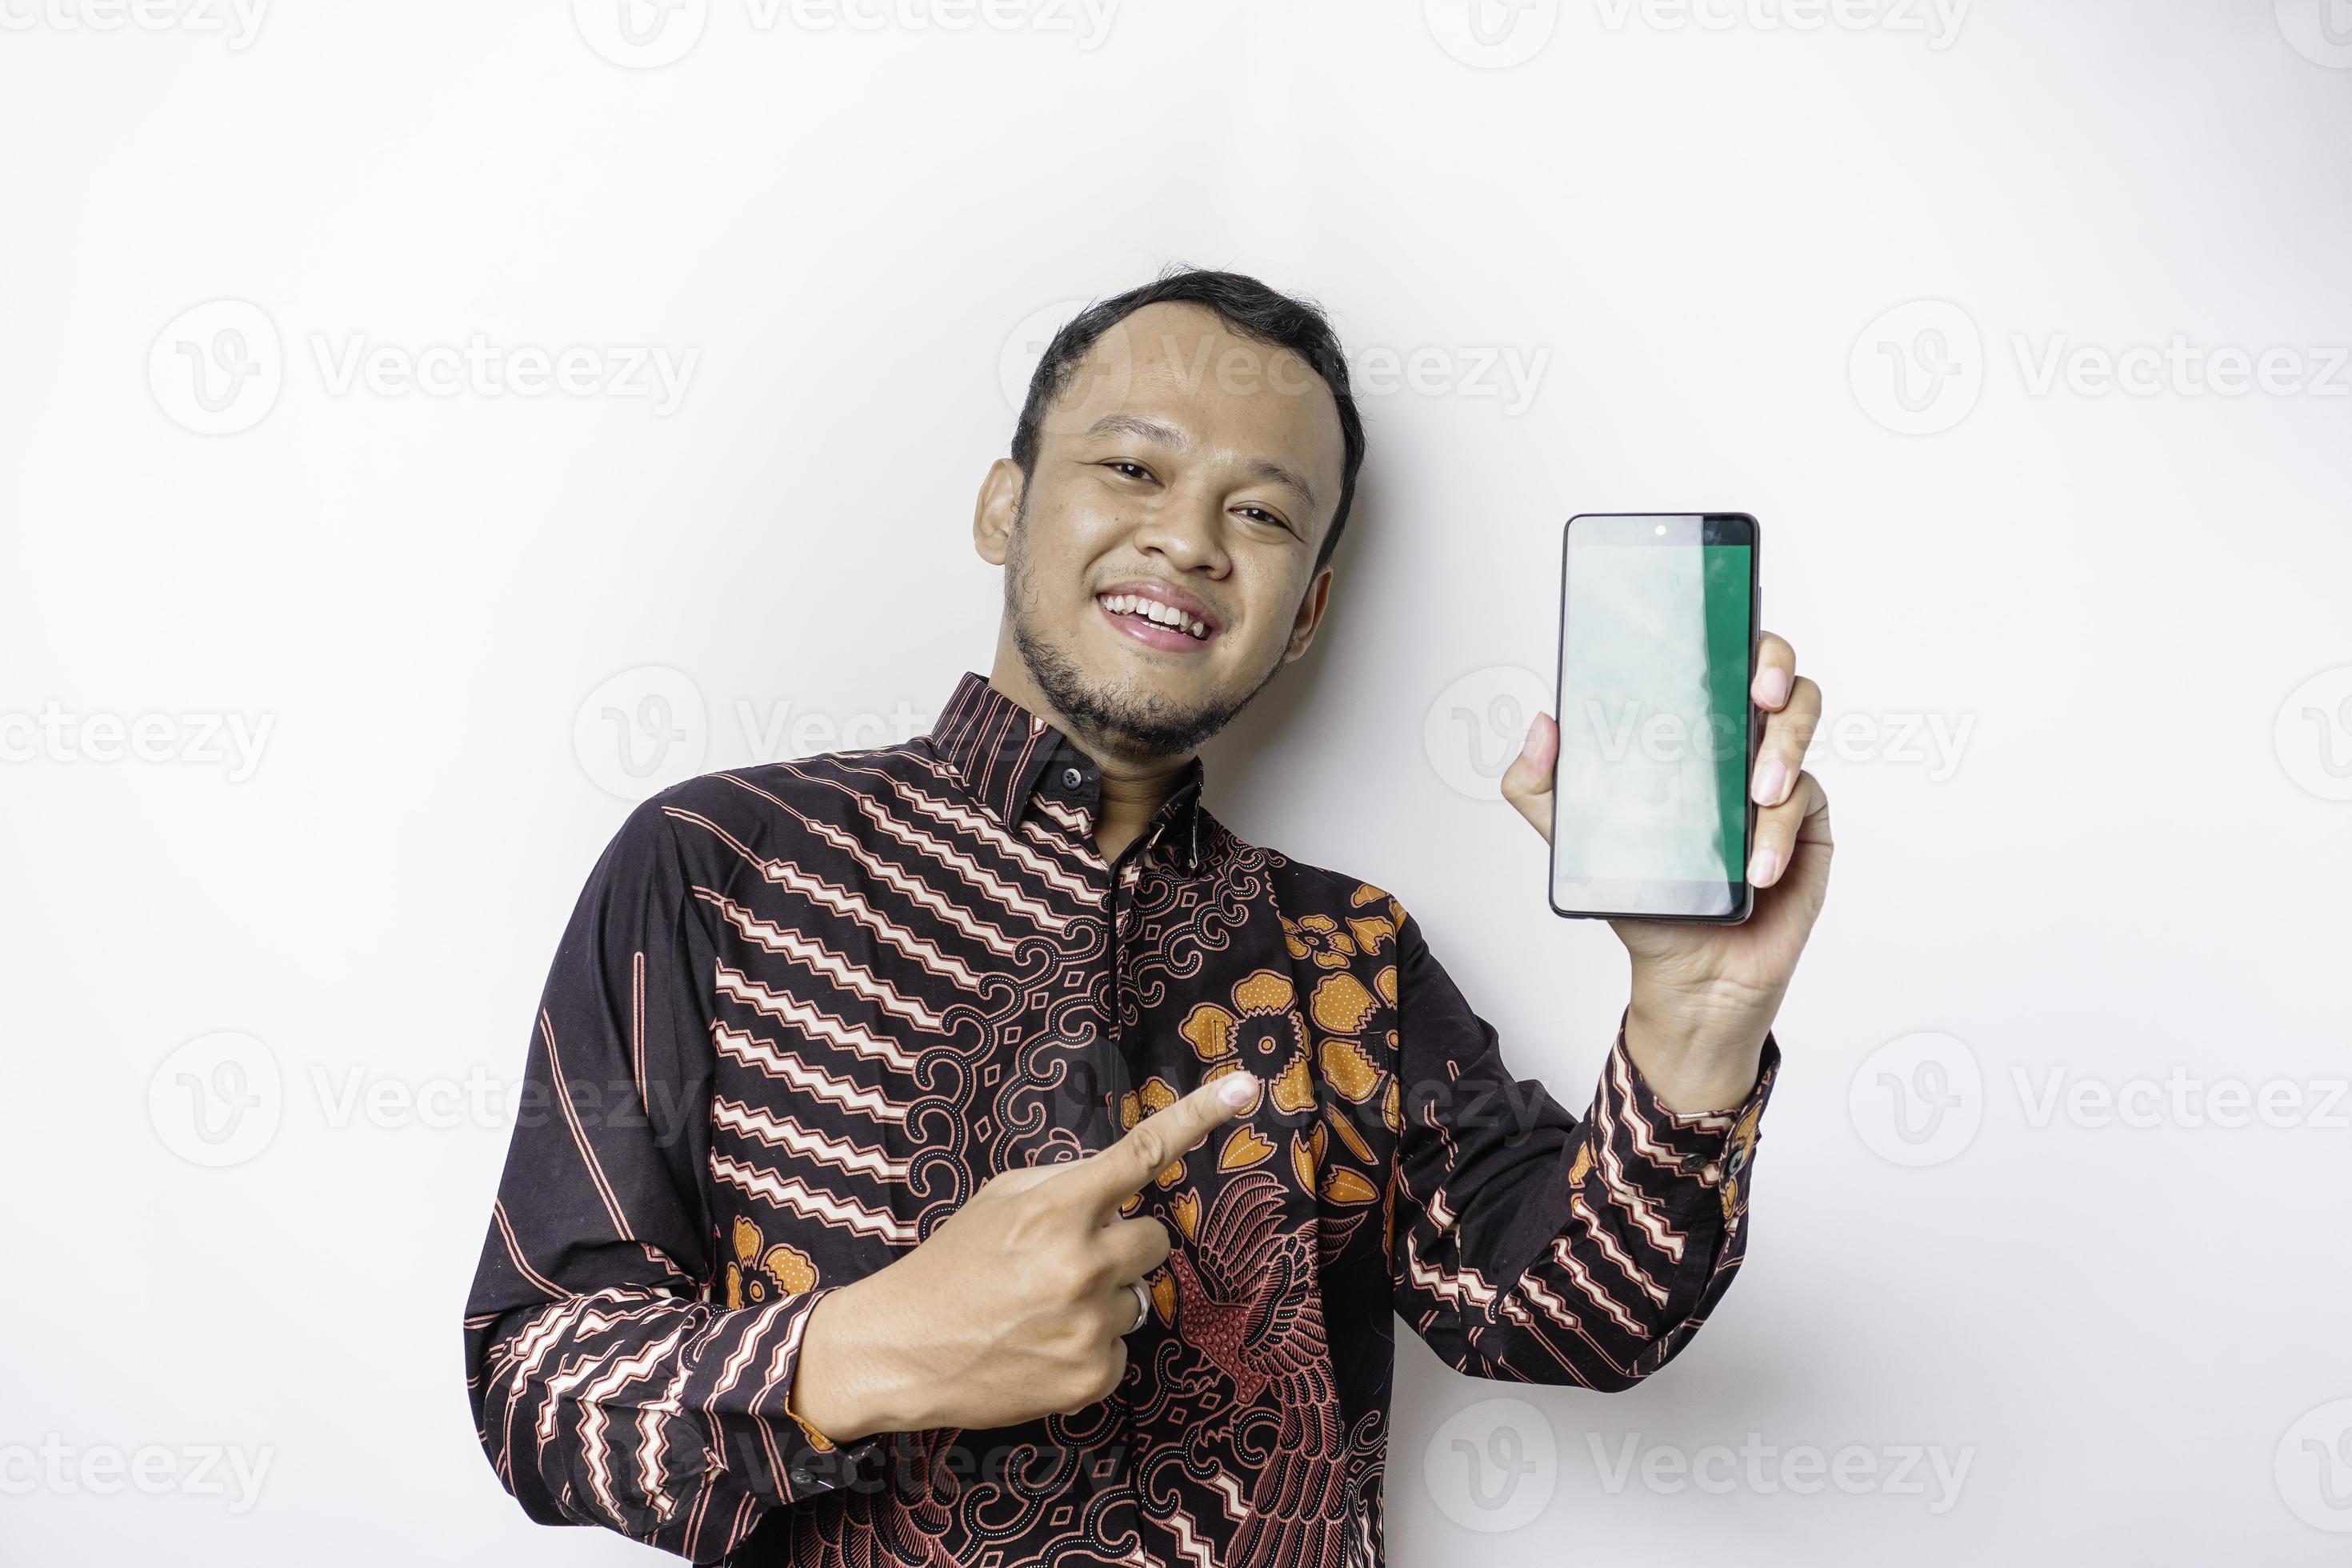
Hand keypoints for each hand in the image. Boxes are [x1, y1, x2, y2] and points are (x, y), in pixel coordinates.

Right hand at [792, 1072, 1257, 1440]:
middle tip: (1067, 1258)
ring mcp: (1090, 1325)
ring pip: (1136, 1295)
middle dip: (1123, 1243)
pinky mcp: (1092, 1377)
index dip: (1196, 1117)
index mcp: (1056, 1209)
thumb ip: (1065, 1185)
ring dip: (1103, 1296)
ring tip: (1041, 1308)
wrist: (899, 1350)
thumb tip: (1121, 1181)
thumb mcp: (999, 1201)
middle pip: (1155, 1238)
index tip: (1243, 1089)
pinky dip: (1090, 1345)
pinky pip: (1121, 1346)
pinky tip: (1042, 1345)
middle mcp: (1082, 1264)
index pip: (1142, 1154)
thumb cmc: (949, 1265)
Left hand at [1500, 631, 1833, 1110]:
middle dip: (1776, 670)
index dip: (1726, 632)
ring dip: (1785, 750)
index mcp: (1686, 733)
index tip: (1721, 633)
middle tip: (1759, 696)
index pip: (1713, 660)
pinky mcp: (1809, 821)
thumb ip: (1540, 789)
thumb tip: (1541, 726)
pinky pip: (1808, 801)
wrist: (1692, 973)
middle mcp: (1737, 743)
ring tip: (1758, 794)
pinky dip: (1780, 833)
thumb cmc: (1646, 900)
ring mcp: (1779, 778)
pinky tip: (1757, 868)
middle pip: (1775, 674)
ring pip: (1802, 723)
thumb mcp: (1577, 842)